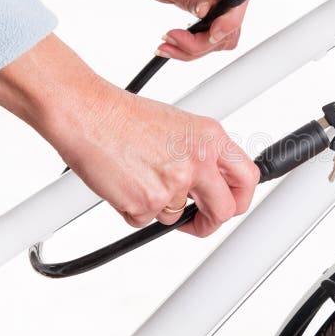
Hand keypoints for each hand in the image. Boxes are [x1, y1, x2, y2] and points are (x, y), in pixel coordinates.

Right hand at [0, 34, 258, 236]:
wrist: (87, 113)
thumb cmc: (125, 117)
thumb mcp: (180, 126)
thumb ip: (202, 154)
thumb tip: (215, 184)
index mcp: (210, 138)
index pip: (247, 178)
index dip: (242, 198)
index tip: (231, 205)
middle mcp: (197, 161)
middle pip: (224, 210)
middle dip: (210, 222)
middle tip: (196, 221)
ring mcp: (173, 184)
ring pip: (177, 216)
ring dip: (159, 207)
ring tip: (138, 175)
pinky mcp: (146, 203)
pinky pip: (145, 221)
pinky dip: (134, 209)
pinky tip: (124, 181)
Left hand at [121, 0, 247, 60]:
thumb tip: (206, 12)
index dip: (230, 19)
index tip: (211, 34)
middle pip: (231, 24)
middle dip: (201, 40)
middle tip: (171, 38)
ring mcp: (227, 1)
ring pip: (223, 38)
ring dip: (196, 47)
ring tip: (167, 42)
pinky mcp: (221, 14)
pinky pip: (215, 39)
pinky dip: (195, 46)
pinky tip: (175, 42)